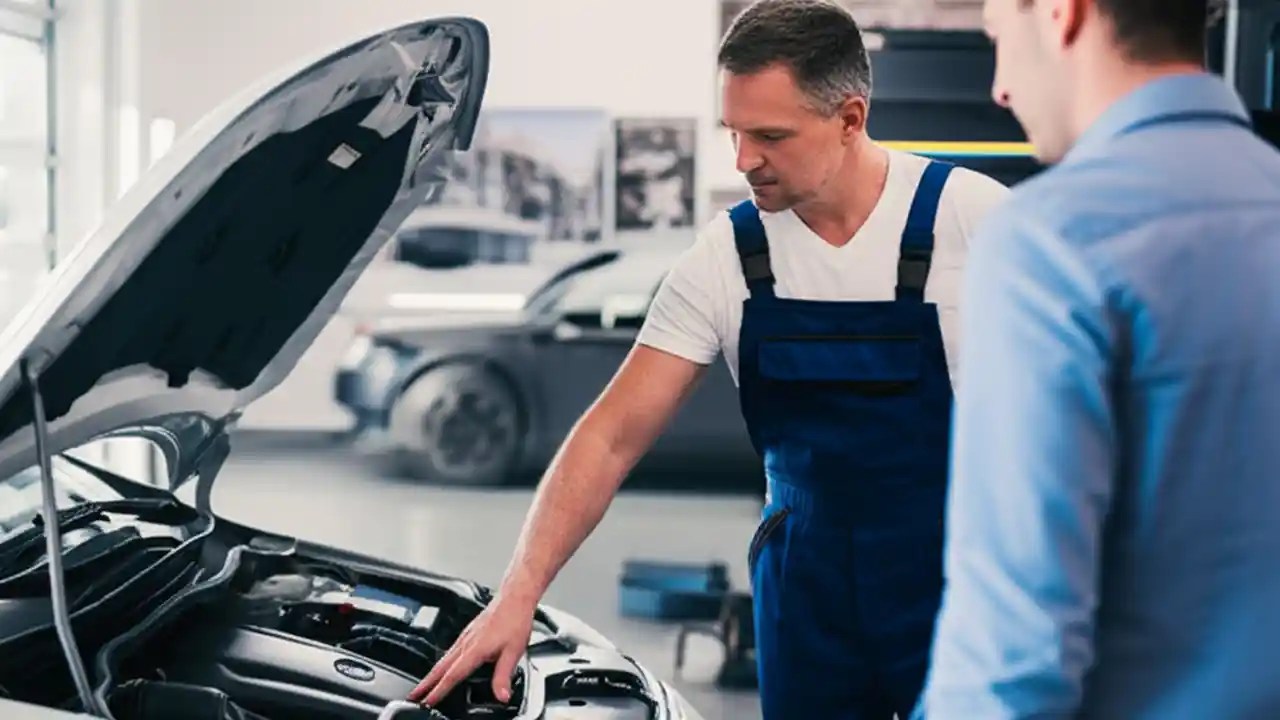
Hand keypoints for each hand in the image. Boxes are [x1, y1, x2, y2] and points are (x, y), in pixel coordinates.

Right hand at [408, 593, 535, 706]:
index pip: (453, 675)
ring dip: (432, 673)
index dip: (439, 690)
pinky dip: (442, 661)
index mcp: (475, 649)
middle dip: (426, 682)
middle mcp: (466, 642)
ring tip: (424, 684)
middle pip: (441, 667)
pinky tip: (443, 665)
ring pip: (444, 658)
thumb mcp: (514, 652)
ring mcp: (466, 636)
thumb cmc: (515, 620)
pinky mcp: (468, 632)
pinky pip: (450, 650)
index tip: (427, 701)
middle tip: (413, 695)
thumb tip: (501, 696)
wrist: (515, 596)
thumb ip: (503, 676)